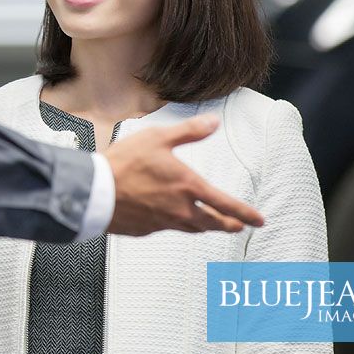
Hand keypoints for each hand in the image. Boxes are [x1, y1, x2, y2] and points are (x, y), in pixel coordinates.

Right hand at [102, 114, 264, 235]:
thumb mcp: (158, 138)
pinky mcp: (147, 230)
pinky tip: (173, 219)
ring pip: (192, 228)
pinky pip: (168, 228)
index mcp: (188, 187)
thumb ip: (189, 132)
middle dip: (229, 225)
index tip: (259, 220)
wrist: (94, 192)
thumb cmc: (124, 164)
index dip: (246, 214)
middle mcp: (180, 210)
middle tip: (238, 226)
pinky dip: (177, 224)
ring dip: (206, 226)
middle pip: (212, 223)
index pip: (226, 205)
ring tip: (211, 224)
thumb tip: (213, 123)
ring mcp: (164, 223)